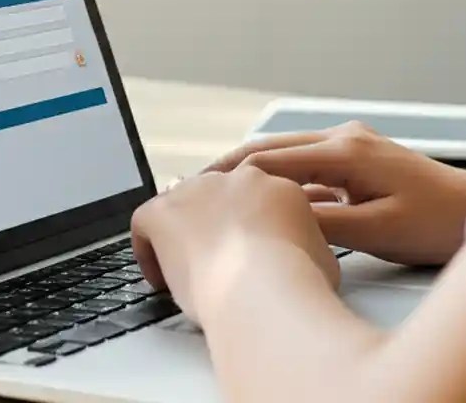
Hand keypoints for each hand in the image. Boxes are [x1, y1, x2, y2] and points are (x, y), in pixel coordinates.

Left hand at [130, 167, 339, 323]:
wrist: (262, 286)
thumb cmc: (296, 280)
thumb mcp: (321, 255)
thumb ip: (307, 243)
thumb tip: (305, 252)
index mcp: (275, 185)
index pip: (253, 196)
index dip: (245, 224)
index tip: (242, 248)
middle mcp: (234, 180)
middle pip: (215, 194)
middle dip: (212, 223)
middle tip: (214, 257)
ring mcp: (196, 191)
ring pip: (180, 205)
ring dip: (181, 233)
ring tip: (186, 268)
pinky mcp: (163, 210)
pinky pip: (145, 223)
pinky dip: (148, 250)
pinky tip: (159, 277)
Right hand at [204, 121, 465, 265]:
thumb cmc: (436, 222)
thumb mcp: (374, 231)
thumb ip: (322, 222)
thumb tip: (277, 218)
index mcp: (346, 150)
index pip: (270, 158)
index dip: (229, 175)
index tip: (197, 190)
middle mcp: (346, 138)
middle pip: (271, 149)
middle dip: (229, 168)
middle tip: (191, 187)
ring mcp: (353, 146)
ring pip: (287, 156)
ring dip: (252, 172)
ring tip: (217, 193)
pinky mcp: (359, 161)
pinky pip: (307, 166)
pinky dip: (280, 180)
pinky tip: (264, 199)